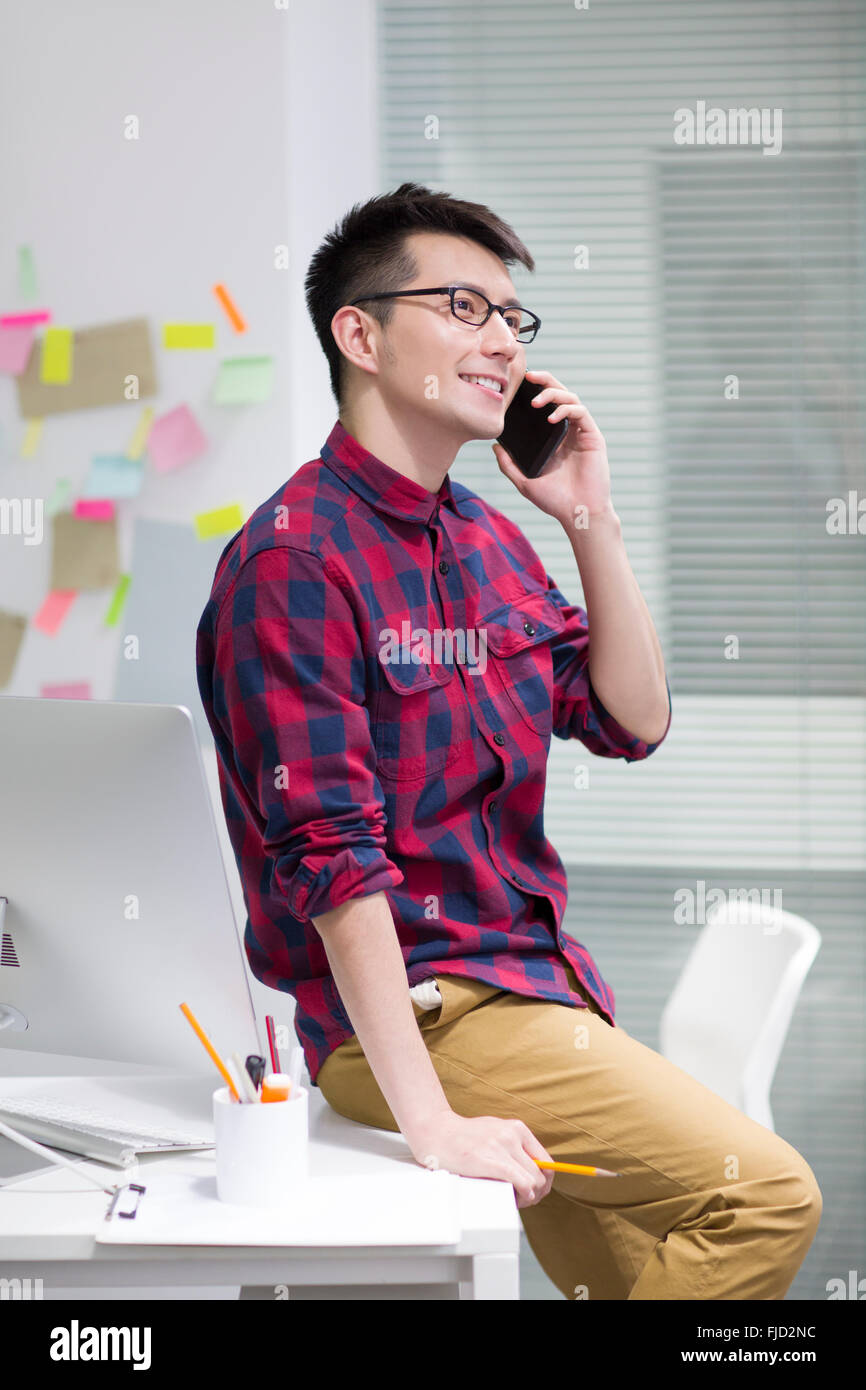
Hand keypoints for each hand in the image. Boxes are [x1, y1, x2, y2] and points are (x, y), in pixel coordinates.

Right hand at [405, 1110, 555, 1209]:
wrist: (435, 1131)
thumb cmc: (462, 1137)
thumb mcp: (494, 1133)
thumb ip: (512, 1148)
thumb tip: (531, 1173)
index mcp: (517, 1128)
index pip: (546, 1161)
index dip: (544, 1182)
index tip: (534, 1192)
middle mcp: (513, 1134)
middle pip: (542, 1174)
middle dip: (537, 1193)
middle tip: (522, 1200)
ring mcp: (502, 1146)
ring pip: (534, 1181)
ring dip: (528, 1197)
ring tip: (513, 1200)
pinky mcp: (490, 1160)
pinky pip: (522, 1182)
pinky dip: (523, 1195)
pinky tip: (514, 1199)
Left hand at [492, 368, 615, 526]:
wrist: (577, 514)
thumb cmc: (555, 500)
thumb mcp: (524, 481)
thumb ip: (509, 464)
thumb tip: (494, 446)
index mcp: (553, 438)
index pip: (545, 405)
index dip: (534, 391)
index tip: (517, 384)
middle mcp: (568, 431)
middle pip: (559, 394)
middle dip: (544, 381)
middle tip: (528, 377)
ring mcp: (581, 432)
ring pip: (571, 398)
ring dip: (553, 394)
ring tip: (537, 402)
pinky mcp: (593, 436)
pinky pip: (581, 413)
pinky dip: (566, 409)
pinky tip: (552, 417)